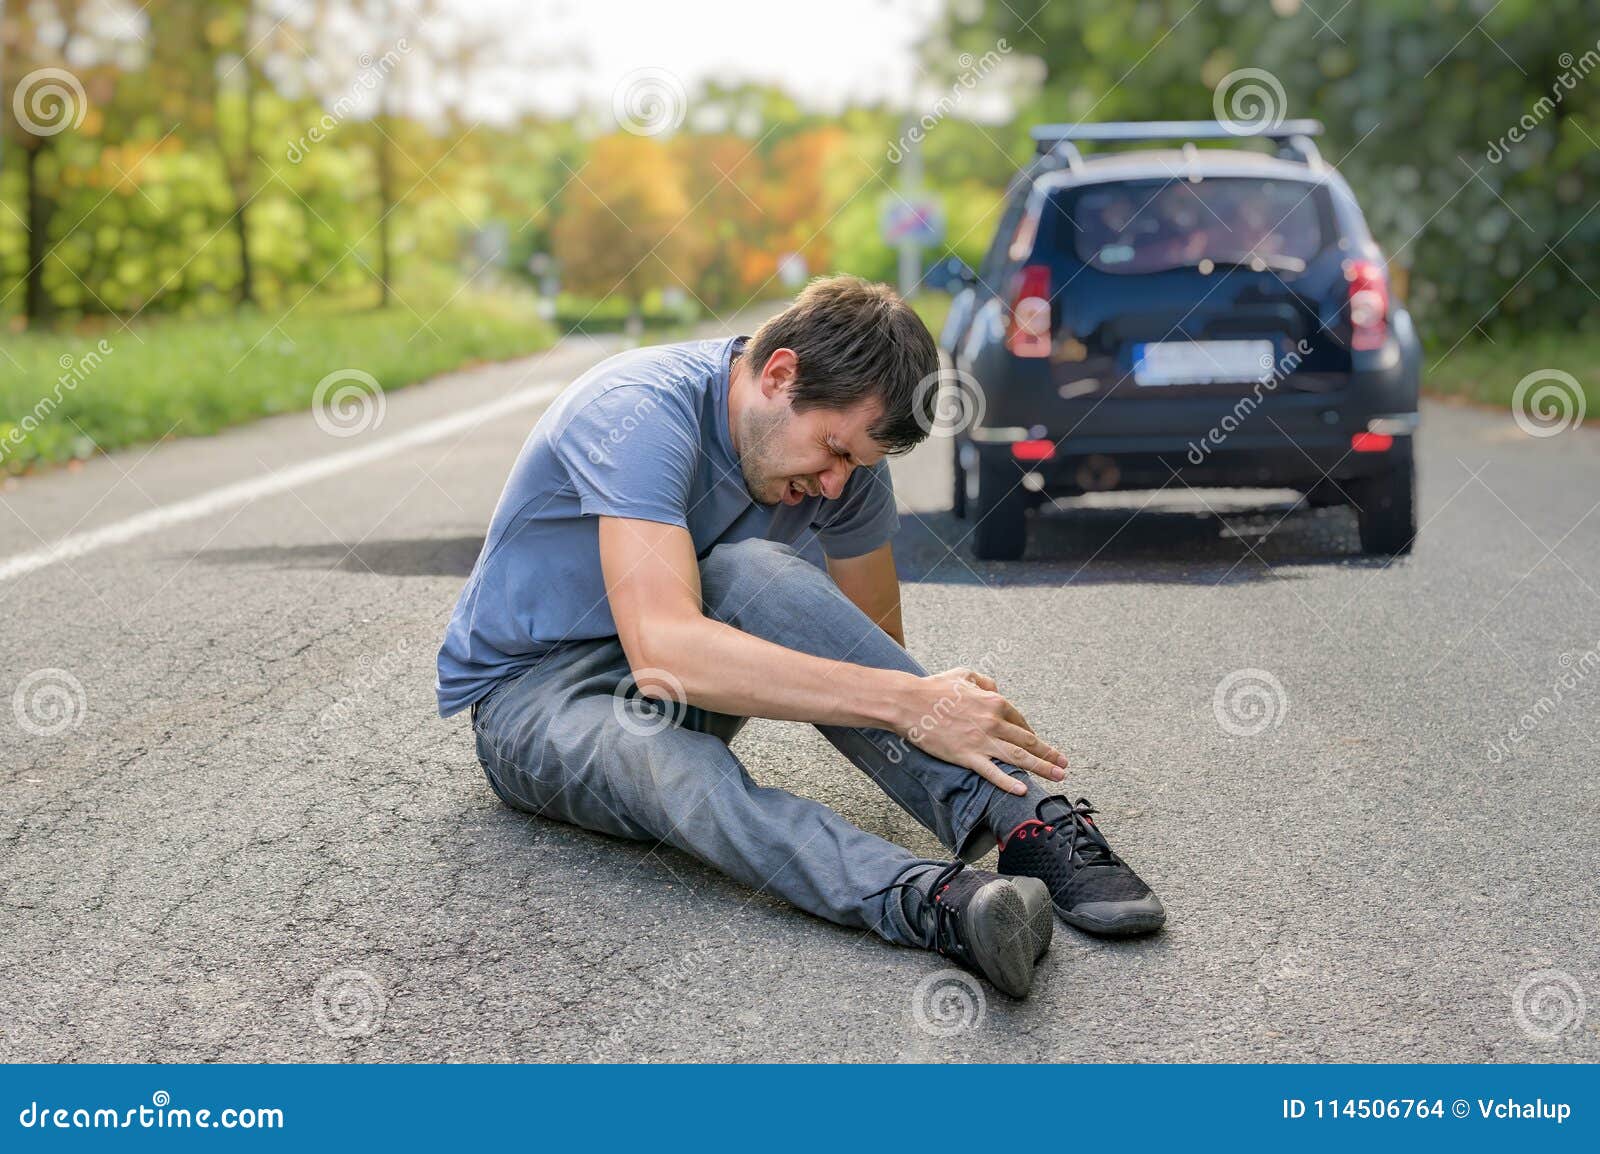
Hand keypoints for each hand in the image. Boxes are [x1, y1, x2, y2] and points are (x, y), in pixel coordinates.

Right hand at [899, 668, 1067, 794]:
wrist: (908, 703)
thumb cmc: (933, 688)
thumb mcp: (964, 674)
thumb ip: (985, 681)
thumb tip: (997, 689)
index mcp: (994, 702)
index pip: (1020, 722)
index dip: (1031, 734)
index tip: (1037, 744)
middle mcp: (994, 722)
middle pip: (1028, 741)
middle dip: (1049, 753)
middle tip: (1064, 763)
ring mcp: (982, 741)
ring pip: (1019, 757)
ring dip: (1043, 767)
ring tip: (1059, 776)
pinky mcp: (968, 756)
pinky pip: (993, 772)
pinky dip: (1009, 782)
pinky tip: (1023, 790)